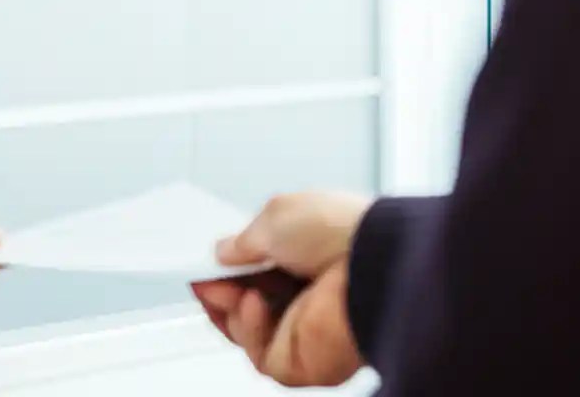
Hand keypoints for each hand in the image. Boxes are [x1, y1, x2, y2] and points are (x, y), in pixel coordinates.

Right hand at [192, 192, 372, 386]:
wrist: (375, 262)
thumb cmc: (341, 231)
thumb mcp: (276, 217)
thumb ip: (244, 239)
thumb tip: (224, 252)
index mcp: (304, 262)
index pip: (254, 276)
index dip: (226, 272)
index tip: (204, 266)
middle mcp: (306, 299)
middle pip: (243, 308)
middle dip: (220, 292)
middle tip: (208, 278)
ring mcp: (304, 333)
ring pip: (244, 334)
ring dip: (230, 309)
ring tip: (233, 287)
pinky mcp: (304, 362)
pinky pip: (260, 356)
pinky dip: (248, 330)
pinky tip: (255, 303)